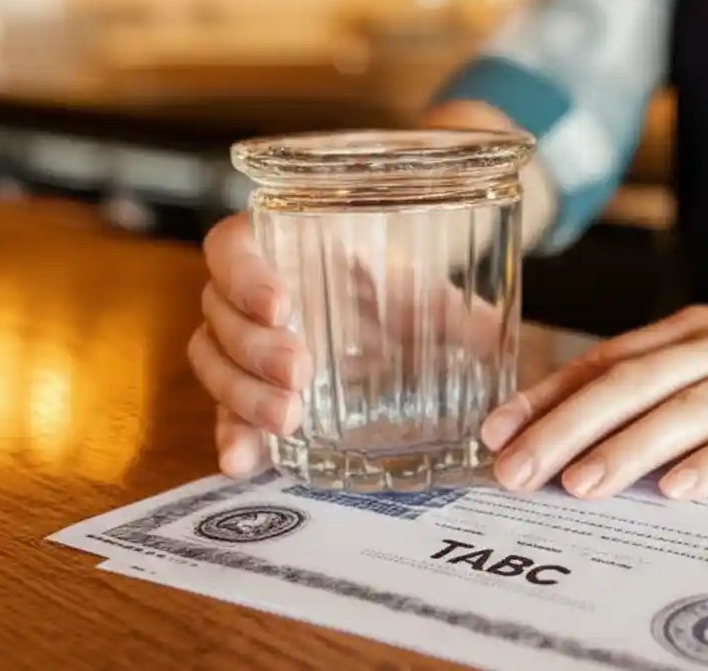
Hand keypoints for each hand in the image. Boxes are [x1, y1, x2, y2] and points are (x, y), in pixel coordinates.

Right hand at [189, 212, 507, 477]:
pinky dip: (232, 437)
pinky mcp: (247, 393)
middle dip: (255, 349)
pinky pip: (222, 412)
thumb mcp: (425, 295)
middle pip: (218, 314)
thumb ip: (453, 310)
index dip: (246, 275)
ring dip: (244, 395)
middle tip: (302, 374)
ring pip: (213, 364)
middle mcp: (247, 295)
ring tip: (289, 421)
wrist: (391, 325)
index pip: (233, 247)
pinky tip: (244, 462)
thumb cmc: (397, 292)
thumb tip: (494, 333)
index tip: (282, 306)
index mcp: (281, 248)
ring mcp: (241, 346)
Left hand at [480, 282, 707, 500]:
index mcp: (699, 330)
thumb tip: (601, 427)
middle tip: (514, 468)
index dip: (549, 395)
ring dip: (629, 446)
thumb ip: (677, 379)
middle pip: (632, 383)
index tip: (496, 429)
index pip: (608, 360)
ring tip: (579, 485)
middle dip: (566, 426)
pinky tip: (682, 488)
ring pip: (688, 406)